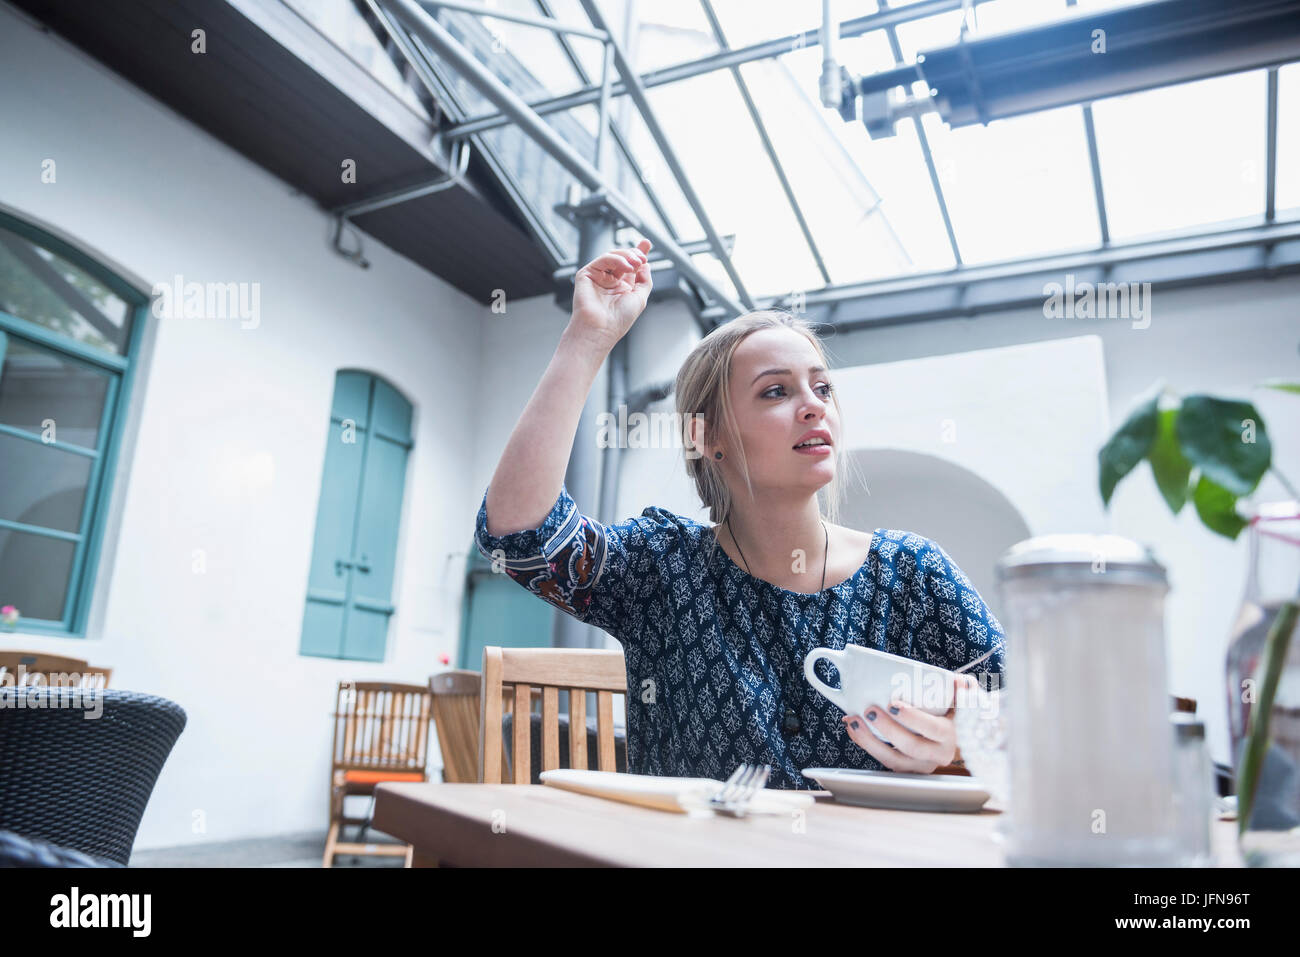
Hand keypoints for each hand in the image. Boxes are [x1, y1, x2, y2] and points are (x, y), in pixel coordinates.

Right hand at [569, 239, 652, 345]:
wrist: (601, 330)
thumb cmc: (618, 320)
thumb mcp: (640, 298)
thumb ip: (644, 280)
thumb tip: (646, 265)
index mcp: (621, 287)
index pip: (630, 265)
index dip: (638, 253)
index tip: (646, 243)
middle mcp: (610, 280)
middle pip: (622, 258)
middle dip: (634, 253)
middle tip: (642, 257)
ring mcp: (598, 277)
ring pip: (613, 256)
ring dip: (627, 256)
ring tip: (636, 262)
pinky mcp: (586, 275)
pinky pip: (602, 260)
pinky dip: (616, 259)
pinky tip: (626, 266)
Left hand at [840, 673, 978, 773]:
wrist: (959, 739)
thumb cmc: (958, 715)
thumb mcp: (968, 701)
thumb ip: (966, 690)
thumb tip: (959, 682)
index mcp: (951, 737)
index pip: (932, 729)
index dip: (913, 718)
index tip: (894, 704)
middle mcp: (936, 755)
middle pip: (910, 747)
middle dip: (887, 729)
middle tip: (870, 710)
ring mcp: (920, 765)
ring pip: (893, 760)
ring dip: (869, 741)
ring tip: (853, 720)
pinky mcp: (906, 767)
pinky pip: (883, 760)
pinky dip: (866, 744)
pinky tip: (853, 728)